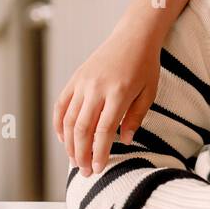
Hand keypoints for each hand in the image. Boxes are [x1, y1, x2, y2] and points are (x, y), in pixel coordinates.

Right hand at [54, 26, 161, 176]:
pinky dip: (59, 124)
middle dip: (81, 154)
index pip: (103, 131)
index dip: (99, 153)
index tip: (98, 168)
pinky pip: (61, 105)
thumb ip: (135, 118)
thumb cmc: (145, 65)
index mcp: (118, 93)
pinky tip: (63, 139)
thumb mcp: (149, 93)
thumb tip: (123, 142)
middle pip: (83, 129)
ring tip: (74, 160)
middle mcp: (96, 88)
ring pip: (69, 120)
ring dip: (69, 144)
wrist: (133, 37)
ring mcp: (83, 83)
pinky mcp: (75, 78)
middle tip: (84, 171)